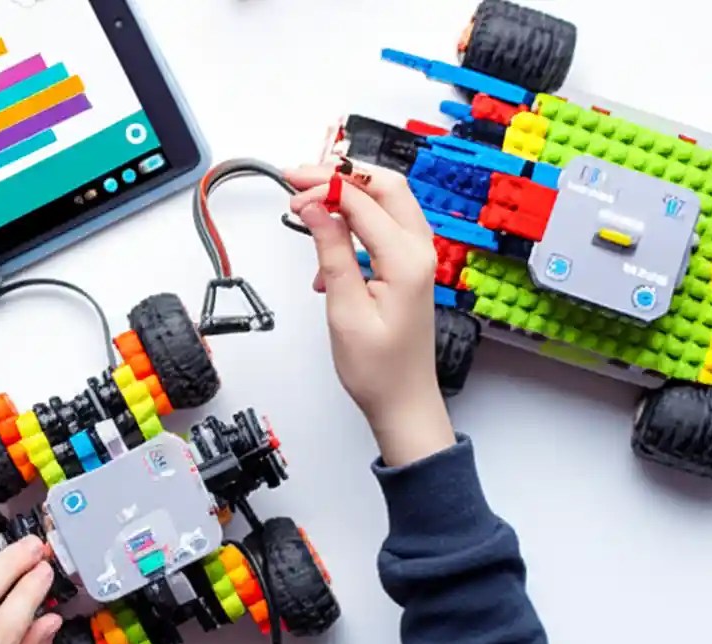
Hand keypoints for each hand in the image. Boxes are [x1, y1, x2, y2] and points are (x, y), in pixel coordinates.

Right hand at [286, 164, 455, 465]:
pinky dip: (353, 223)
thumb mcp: (345, 309)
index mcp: (407, 260)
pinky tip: (326, 253)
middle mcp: (419, 251)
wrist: (403, 401)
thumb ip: (332, 252)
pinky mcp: (408, 266)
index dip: (324, 188)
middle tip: (299, 178)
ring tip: (307, 204)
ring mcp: (417, 257)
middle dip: (341, 175)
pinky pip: (382, 227)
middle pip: (385, 186)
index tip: (291, 188)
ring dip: (348, 195)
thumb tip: (316, 208)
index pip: (363, 202)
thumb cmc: (378, 369)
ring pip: (386, 202)